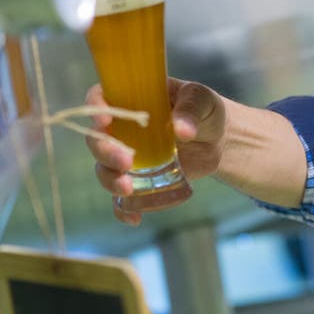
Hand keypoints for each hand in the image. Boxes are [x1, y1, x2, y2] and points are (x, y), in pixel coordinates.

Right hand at [85, 77, 226, 224]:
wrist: (218, 138)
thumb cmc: (204, 109)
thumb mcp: (201, 100)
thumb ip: (190, 110)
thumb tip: (181, 130)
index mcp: (132, 99)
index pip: (101, 97)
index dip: (95, 106)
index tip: (105, 120)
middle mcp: (122, 128)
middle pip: (97, 138)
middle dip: (105, 151)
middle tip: (126, 161)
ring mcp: (129, 155)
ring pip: (104, 169)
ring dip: (110, 180)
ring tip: (128, 189)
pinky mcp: (139, 179)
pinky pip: (122, 198)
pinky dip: (123, 209)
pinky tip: (134, 217)